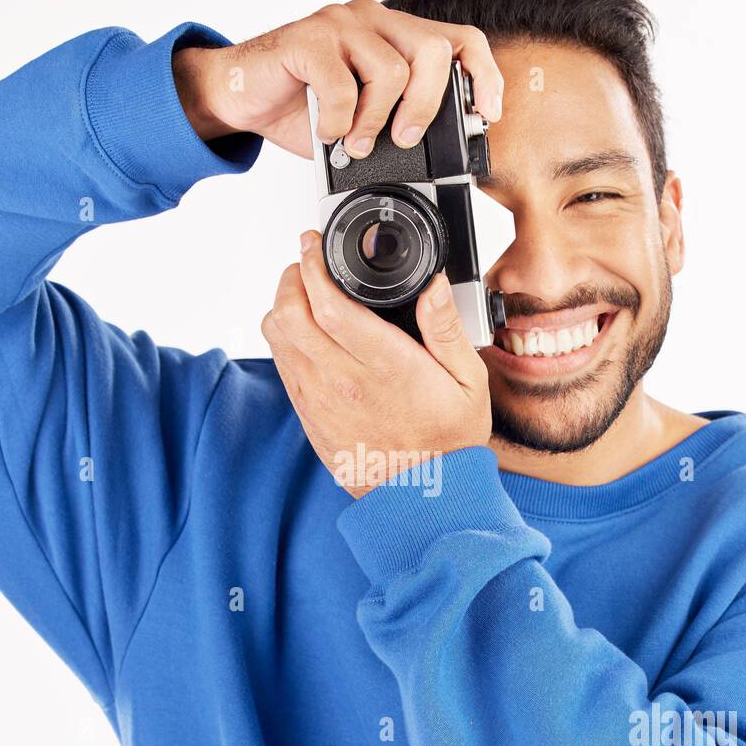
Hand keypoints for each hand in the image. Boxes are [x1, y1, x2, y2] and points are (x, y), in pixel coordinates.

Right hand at [173, 0, 502, 158]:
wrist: (239, 94)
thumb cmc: (300, 105)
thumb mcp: (360, 118)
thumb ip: (395, 121)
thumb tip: (436, 155)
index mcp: (393, 35)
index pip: (459, 41)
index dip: (483, 77)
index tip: (484, 116)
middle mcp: (372, 20)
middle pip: (432, 54)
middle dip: (426, 108)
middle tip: (403, 140)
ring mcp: (340, 25)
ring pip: (391, 70)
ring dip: (375, 122)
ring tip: (354, 144)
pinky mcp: (307, 39)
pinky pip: (341, 84)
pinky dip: (338, 122)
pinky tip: (326, 133)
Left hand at [263, 231, 491, 497]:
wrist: (423, 501)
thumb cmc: (447, 443)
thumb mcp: (468, 381)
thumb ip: (447, 328)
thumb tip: (434, 285)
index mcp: (385, 367)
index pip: (329, 304)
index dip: (313, 265)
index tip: (314, 245)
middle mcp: (343, 382)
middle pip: (290, 313)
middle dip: (292, 277)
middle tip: (307, 263)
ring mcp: (320, 401)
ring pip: (277, 337)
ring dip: (285, 305)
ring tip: (306, 293)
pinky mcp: (308, 416)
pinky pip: (282, 364)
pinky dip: (286, 338)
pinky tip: (307, 331)